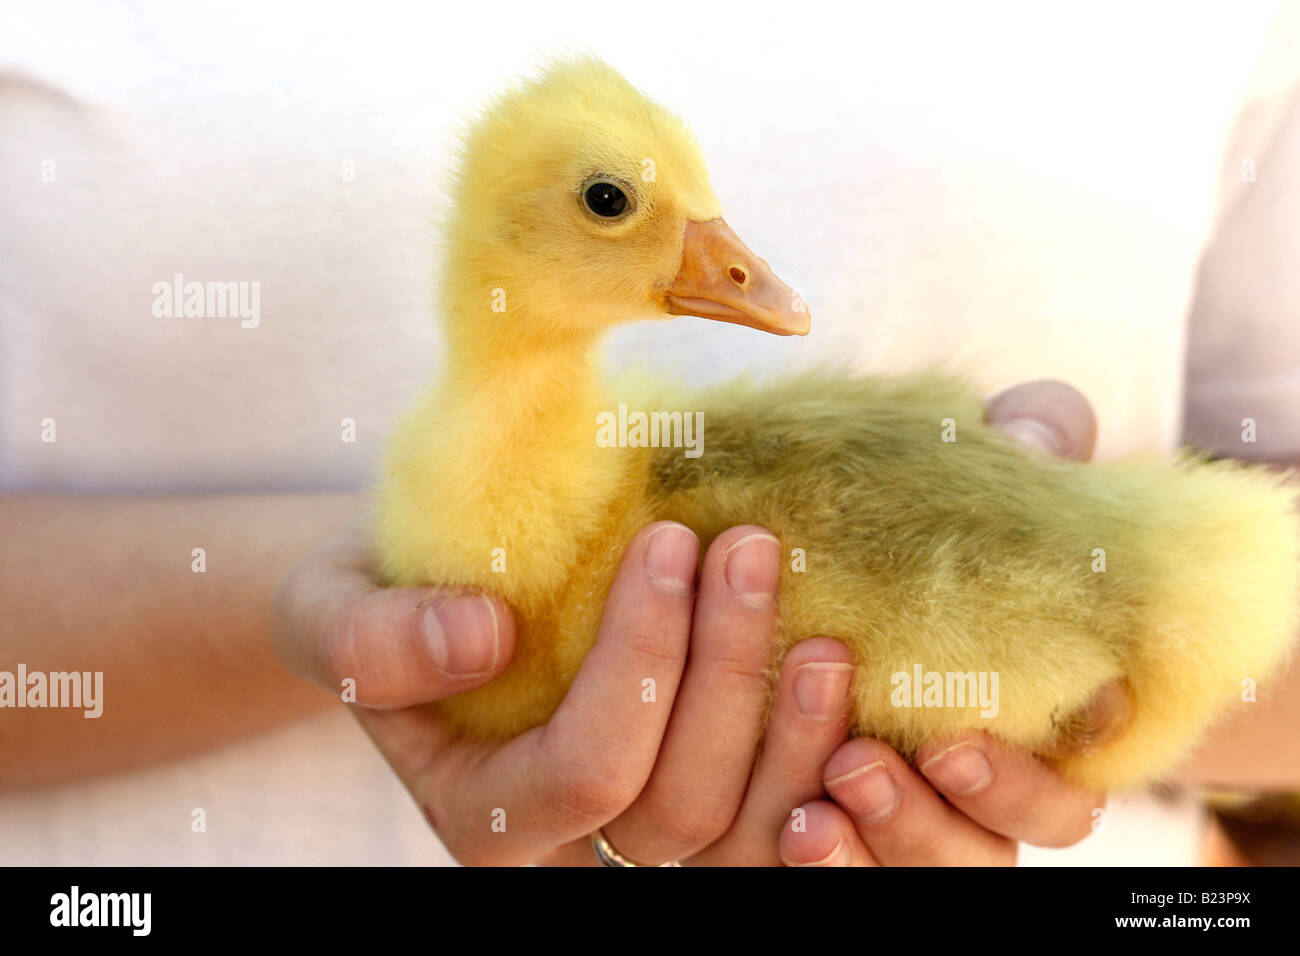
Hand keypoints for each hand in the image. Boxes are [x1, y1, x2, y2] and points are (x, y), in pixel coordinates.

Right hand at [272, 519, 850, 865]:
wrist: (426, 606)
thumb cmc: (379, 601)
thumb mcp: (330, 606)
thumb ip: (374, 639)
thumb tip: (480, 637)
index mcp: (482, 811)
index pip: (586, 771)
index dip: (642, 664)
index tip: (668, 540)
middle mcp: (567, 852)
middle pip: (679, 811)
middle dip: (727, 675)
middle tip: (748, 547)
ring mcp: (640, 845)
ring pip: (746, 842)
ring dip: (796, 735)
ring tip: (819, 628)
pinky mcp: (698, 814)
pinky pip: (781, 828)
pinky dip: (819, 769)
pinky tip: (839, 686)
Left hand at [779, 379, 1115, 865]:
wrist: (816, 554)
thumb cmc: (935, 522)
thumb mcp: (979, 479)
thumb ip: (1022, 449)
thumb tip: (1027, 431)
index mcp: (1022, 740)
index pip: (1055, 807)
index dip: (1017, 790)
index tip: (955, 740)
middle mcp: (960, 806)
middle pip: (967, 862)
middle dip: (916, 821)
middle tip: (857, 761)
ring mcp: (885, 825)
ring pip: (888, 880)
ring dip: (854, 848)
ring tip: (809, 801)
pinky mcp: (803, 835)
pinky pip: (806, 881)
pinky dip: (803, 865)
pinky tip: (783, 828)